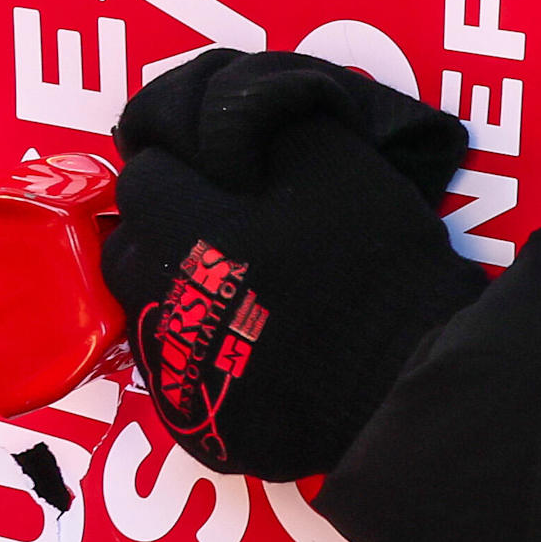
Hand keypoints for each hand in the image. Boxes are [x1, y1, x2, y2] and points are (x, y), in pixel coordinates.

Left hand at [98, 50, 481, 478]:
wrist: (409, 373)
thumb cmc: (374, 256)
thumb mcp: (329, 156)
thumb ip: (262, 125)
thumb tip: (221, 120)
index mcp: (179, 222)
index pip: (144, 175)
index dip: (184, 171)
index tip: (223, 181)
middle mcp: (158, 294)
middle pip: (131, 244)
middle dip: (167, 229)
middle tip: (228, 232)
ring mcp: (171, 366)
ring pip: (147, 308)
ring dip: (176, 289)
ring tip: (236, 288)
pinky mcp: (193, 422)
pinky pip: (176, 372)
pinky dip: (201, 352)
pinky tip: (251, 346)